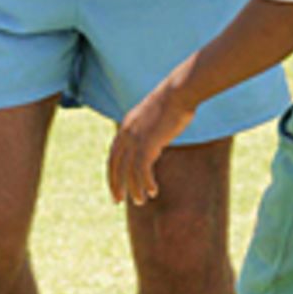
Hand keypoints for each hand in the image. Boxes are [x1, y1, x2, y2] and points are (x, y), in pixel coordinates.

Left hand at [107, 80, 195, 207]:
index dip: (113, 172)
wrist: (179, 91)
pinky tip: (153, 191)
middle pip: (115, 166)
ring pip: (129, 172)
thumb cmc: (174, 101)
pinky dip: (146, 183)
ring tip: (141, 201)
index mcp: (126, 126)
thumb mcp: (156, 116)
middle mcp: (126, 134)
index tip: (115, 185)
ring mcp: (135, 139)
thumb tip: (154, 141)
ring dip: (134, 189)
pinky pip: (142, 171)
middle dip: (116, 184)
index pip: (113, 155)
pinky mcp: (147, 144)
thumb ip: (150, 129)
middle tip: (118, 200)